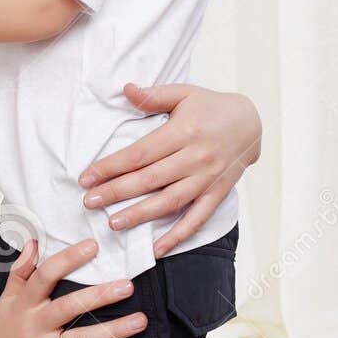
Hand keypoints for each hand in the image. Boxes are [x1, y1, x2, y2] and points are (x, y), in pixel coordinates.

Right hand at [0, 239, 144, 337]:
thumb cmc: (0, 337)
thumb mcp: (5, 300)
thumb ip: (21, 271)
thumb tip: (34, 242)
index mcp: (23, 304)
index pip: (45, 275)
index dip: (68, 259)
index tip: (93, 246)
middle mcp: (34, 327)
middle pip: (69, 307)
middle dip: (100, 295)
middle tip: (128, 285)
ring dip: (112, 331)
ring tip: (139, 320)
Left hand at [79, 82, 261, 257]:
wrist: (250, 123)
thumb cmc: (211, 106)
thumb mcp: (183, 93)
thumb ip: (154, 95)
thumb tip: (125, 89)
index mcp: (183, 132)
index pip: (140, 153)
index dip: (111, 166)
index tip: (87, 177)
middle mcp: (196, 158)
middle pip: (150, 179)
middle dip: (116, 192)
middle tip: (89, 202)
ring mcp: (208, 178)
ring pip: (170, 202)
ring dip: (141, 215)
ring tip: (114, 223)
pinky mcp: (217, 193)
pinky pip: (197, 218)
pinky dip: (178, 235)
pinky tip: (157, 248)